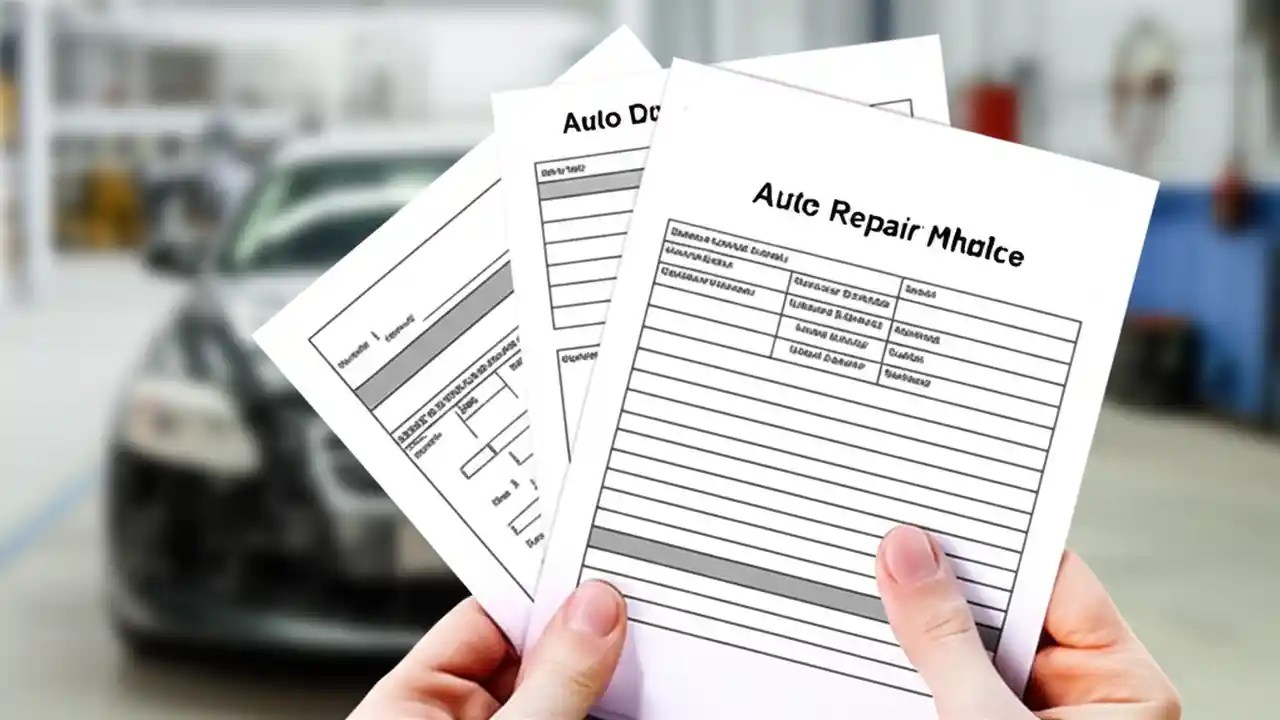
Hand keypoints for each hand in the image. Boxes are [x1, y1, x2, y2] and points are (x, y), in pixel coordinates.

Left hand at [348, 580, 626, 719]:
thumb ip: (551, 681)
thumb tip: (594, 612)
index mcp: (406, 706)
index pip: (481, 618)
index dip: (538, 588)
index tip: (595, 565)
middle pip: (532, 657)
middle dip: (585, 636)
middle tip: (640, 609)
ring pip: (562, 693)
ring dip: (606, 676)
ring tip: (649, 653)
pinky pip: (578, 716)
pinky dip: (612, 705)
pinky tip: (644, 694)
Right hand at [876, 525, 1179, 718]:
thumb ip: (945, 642)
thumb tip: (909, 555)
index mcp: (1122, 684)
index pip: (1056, 576)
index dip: (996, 539)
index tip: (936, 505)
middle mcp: (1080, 693)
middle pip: (1002, 608)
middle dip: (944, 585)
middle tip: (887, 554)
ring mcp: (1028, 711)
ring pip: (965, 642)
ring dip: (919, 627)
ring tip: (875, 604)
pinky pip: (945, 677)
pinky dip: (910, 662)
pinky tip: (877, 645)